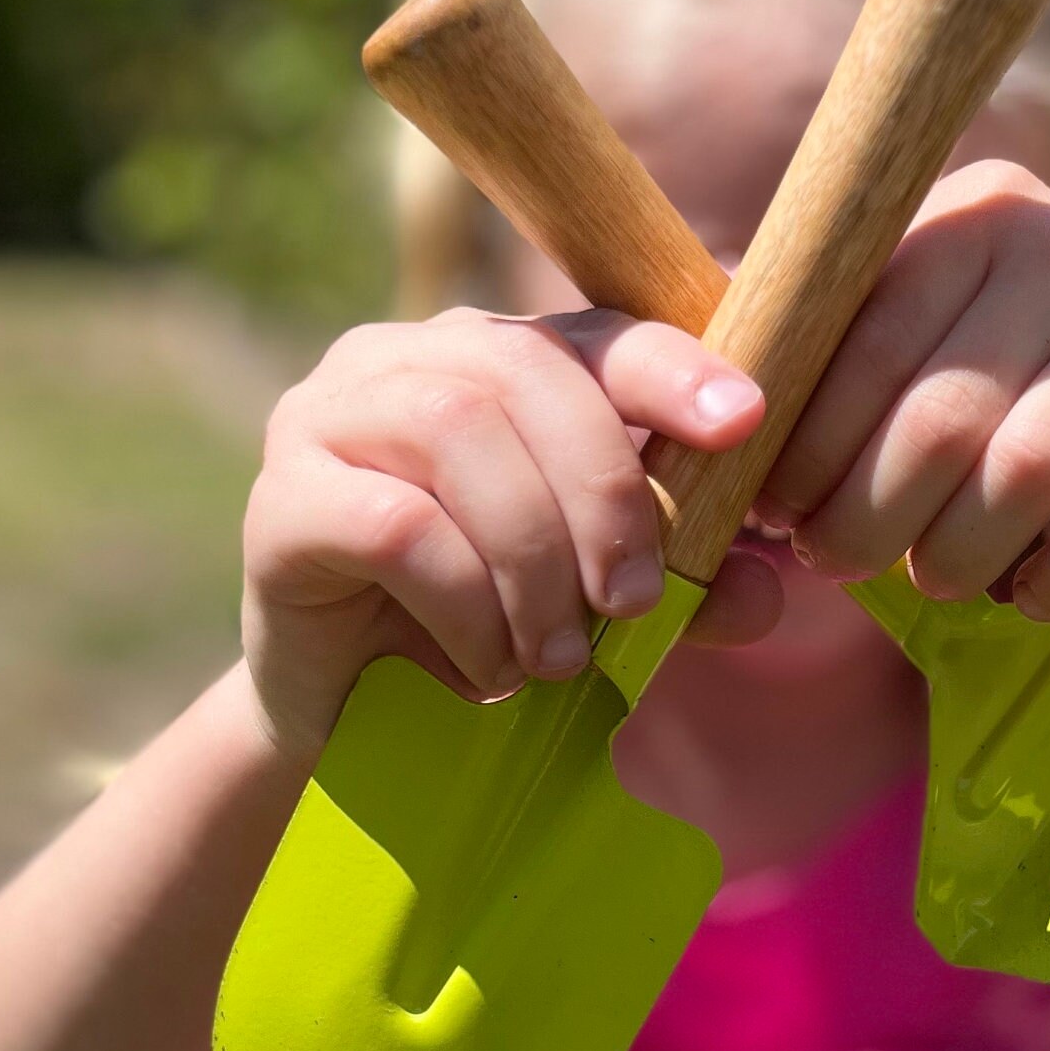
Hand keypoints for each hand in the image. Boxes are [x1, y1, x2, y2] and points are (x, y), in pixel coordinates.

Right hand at [240, 308, 772, 762]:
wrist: (350, 720)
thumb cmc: (485, 631)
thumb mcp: (601, 603)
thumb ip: (683, 587)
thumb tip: (769, 593)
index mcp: (491, 356)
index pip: (592, 330)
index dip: (669, 367)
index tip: (743, 422)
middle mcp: (401, 358)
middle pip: (523, 372)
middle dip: (602, 491)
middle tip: (633, 602)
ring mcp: (325, 416)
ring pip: (456, 434)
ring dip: (531, 557)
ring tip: (556, 656)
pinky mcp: (280, 501)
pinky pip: (393, 524)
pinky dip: (465, 602)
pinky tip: (486, 665)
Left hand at [762, 162, 1049, 619]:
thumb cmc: (1000, 375)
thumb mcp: (919, 333)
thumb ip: (818, 347)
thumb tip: (687, 388)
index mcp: (974, 214)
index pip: (863, 335)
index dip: (804, 440)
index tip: (771, 510)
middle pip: (940, 413)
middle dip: (867, 513)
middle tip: (833, 563)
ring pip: (1028, 469)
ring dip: (958, 552)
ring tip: (929, 580)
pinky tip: (1030, 598)